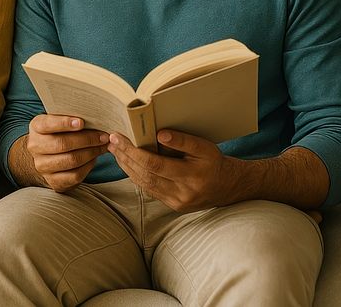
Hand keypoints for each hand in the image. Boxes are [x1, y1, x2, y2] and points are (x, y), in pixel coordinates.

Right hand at [27, 114, 109, 191]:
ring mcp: (42, 166)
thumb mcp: (60, 121)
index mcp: (36, 127)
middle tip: (103, 136)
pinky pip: (75, 176)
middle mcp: (35, 147)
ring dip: (91, 153)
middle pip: (62, 144)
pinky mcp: (53, 181)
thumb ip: (73, 119)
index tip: (81, 122)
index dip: (64, 123)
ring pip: (71, 160)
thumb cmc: (59, 133)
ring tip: (102, 147)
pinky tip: (94, 159)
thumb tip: (97, 120)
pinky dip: (88, 166)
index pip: (48, 124)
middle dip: (87, 140)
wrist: (48, 156)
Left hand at [108, 129, 241, 211]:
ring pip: (144, 183)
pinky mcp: (173, 205)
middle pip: (145, 174)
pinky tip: (127, 163)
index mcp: (191, 176)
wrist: (229, 187)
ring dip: (126, 166)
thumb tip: (159, 134)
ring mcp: (176, 202)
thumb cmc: (214, 162)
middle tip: (111, 141)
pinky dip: (136, 175)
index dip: (132, 151)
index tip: (118, 137)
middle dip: (125, 157)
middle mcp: (182, 193)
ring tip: (115, 150)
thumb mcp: (204, 147)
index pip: (153, 164)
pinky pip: (149, 189)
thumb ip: (182, 140)